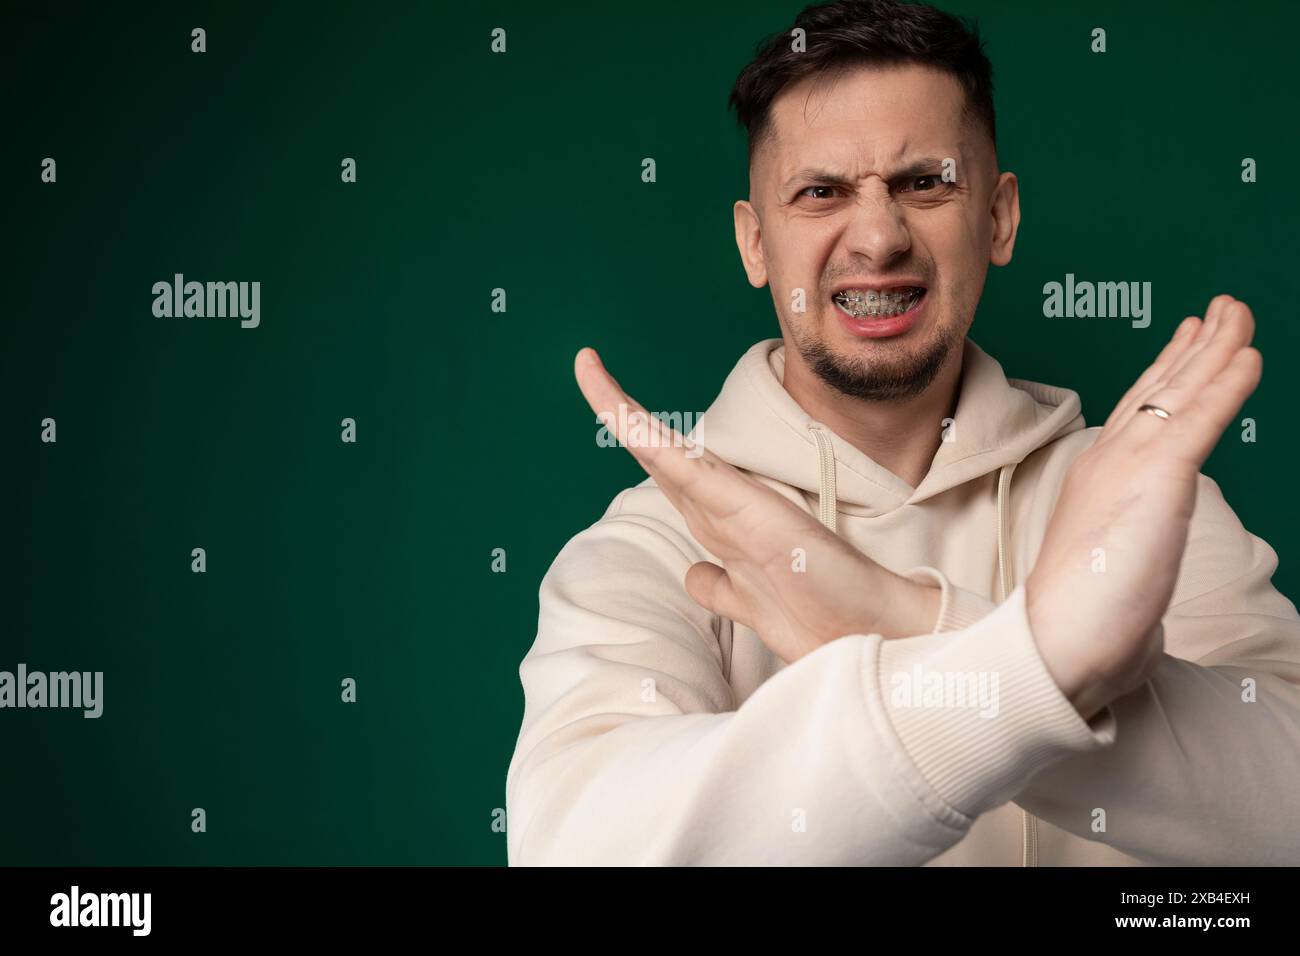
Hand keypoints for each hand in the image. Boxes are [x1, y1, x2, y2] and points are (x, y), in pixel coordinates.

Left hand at [573, 347, 939, 662]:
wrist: (873, 631)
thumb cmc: (824, 616)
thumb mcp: (752, 605)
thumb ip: (719, 584)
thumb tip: (693, 574)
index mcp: (719, 525)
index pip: (665, 474)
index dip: (635, 440)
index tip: (605, 405)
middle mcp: (720, 508)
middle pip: (654, 452)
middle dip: (615, 408)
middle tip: (584, 362)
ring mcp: (730, 505)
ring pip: (659, 451)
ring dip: (620, 410)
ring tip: (586, 366)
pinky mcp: (741, 510)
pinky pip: (681, 468)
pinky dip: (646, 437)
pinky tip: (618, 413)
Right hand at [1025, 295, 1261, 719]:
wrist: (1057, 637)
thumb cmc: (1080, 614)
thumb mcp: (1112, 560)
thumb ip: (1129, 536)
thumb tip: (1144, 537)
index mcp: (1098, 474)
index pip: (1140, 411)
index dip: (1170, 372)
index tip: (1192, 340)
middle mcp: (1111, 459)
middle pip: (1160, 389)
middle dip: (1197, 346)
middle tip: (1223, 309)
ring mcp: (1132, 466)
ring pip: (1180, 392)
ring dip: (1216, 348)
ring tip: (1240, 314)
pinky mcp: (1158, 480)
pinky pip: (1199, 420)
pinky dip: (1227, 385)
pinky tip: (1248, 357)